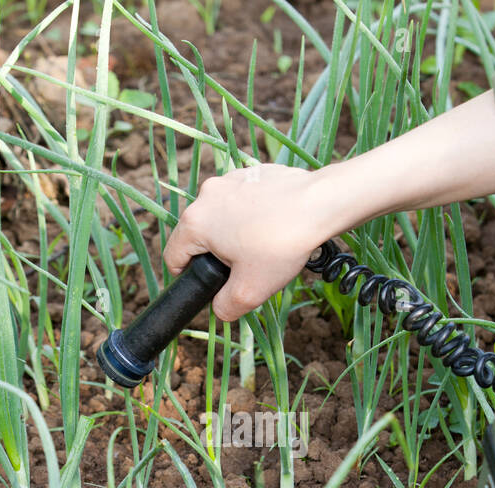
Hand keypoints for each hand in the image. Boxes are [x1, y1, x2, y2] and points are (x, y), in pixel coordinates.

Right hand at [162, 164, 336, 322]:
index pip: (173, 256)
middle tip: (246, 270)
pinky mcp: (252, 172)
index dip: (188, 278)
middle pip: (198, 235)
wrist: (321, 205)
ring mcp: (230, 179)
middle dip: (217, 256)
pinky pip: (243, 201)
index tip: (212, 286)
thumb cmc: (281, 246)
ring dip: (235, 235)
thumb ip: (224, 308)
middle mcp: (206, 194)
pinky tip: (274, 226)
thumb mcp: (249, 292)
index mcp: (195, 221)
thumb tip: (220, 308)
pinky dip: (253, 215)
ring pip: (222, 217)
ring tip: (264, 248)